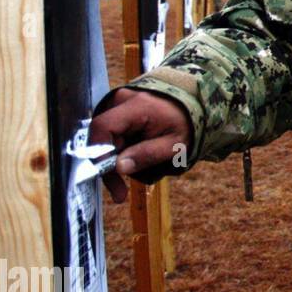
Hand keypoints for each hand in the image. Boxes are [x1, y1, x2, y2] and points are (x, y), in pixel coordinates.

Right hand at [88, 88, 194, 202]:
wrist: (193, 108)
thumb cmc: (186, 124)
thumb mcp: (174, 144)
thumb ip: (147, 154)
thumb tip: (118, 167)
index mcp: (136, 105)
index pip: (103, 127)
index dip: (99, 154)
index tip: (109, 176)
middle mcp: (121, 100)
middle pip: (100, 137)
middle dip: (109, 166)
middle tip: (120, 192)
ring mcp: (117, 104)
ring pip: (104, 140)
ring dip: (116, 161)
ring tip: (140, 172)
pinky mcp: (117, 112)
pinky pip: (111, 137)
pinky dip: (120, 152)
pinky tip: (135, 162)